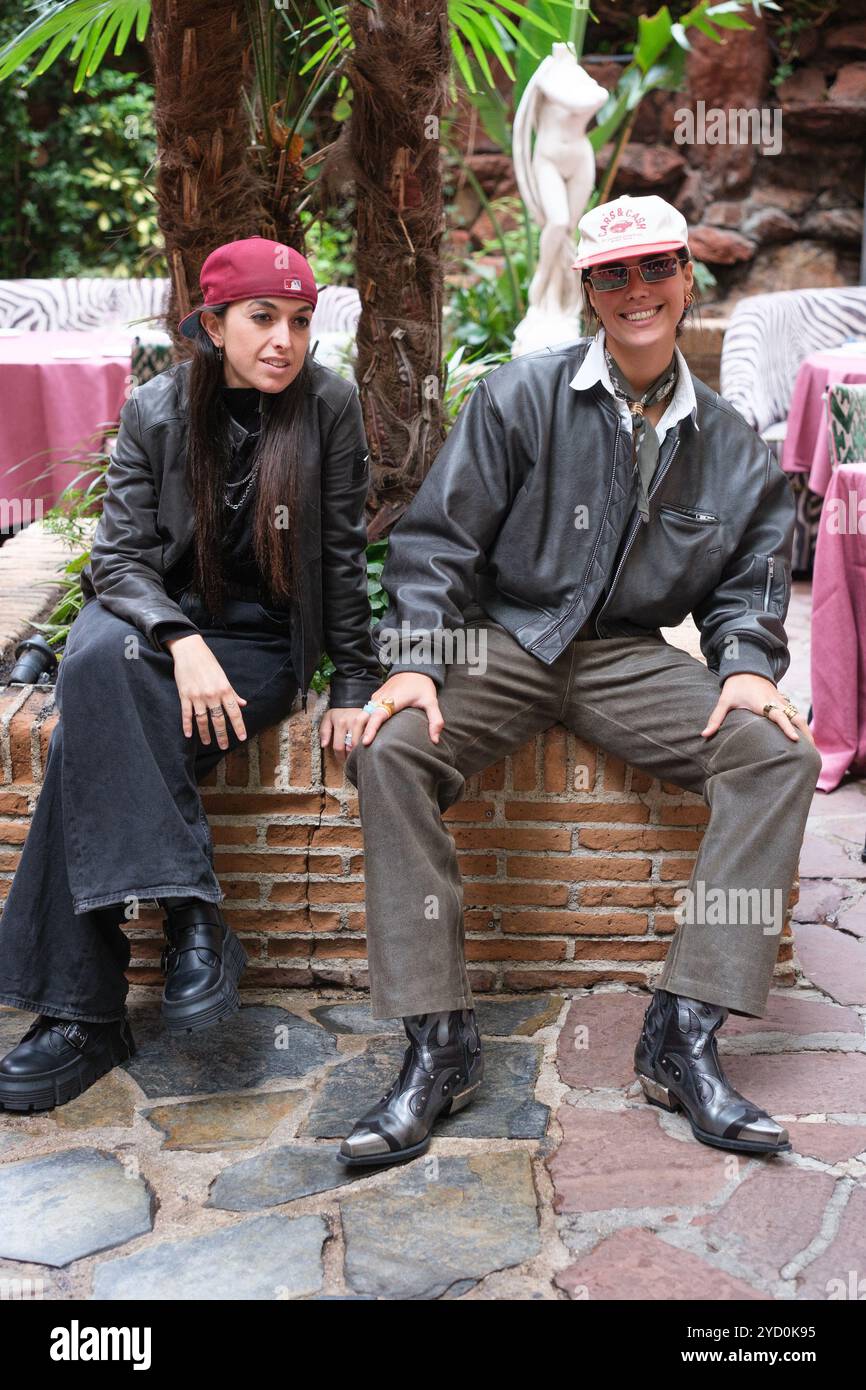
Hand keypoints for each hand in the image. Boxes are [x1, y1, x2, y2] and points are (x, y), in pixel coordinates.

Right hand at [167, 633, 247, 747]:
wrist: (190, 650)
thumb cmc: (208, 663)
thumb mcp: (224, 676)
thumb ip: (232, 693)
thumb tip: (243, 704)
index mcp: (224, 689)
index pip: (234, 712)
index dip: (239, 726)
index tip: (242, 738)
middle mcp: (212, 695)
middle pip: (218, 720)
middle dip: (222, 735)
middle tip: (224, 746)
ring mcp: (198, 696)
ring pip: (202, 720)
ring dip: (205, 733)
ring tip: (208, 742)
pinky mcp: (185, 695)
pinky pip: (186, 714)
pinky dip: (187, 725)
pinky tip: (189, 735)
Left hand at [319, 706, 368, 761]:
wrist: (352, 701)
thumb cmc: (339, 712)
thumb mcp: (328, 719)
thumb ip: (324, 731)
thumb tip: (324, 745)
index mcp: (341, 723)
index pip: (339, 746)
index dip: (339, 756)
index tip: (341, 760)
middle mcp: (353, 722)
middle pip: (351, 747)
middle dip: (349, 756)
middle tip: (348, 759)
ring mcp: (364, 722)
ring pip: (361, 744)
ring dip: (358, 752)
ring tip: (355, 755)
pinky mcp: (372, 721)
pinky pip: (370, 737)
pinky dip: (367, 744)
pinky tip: (364, 747)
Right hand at [358, 673, 442, 746]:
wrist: (413, 668)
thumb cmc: (422, 686)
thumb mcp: (431, 702)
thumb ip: (435, 720)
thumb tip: (435, 740)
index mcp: (393, 700)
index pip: (378, 715)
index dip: (371, 729)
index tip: (365, 742)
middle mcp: (380, 699)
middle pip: (362, 718)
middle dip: (356, 734)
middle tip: (355, 753)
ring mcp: (375, 699)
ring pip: (360, 716)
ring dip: (356, 731)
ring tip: (355, 750)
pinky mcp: (374, 699)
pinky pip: (364, 713)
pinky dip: (360, 725)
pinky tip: (360, 738)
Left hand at [701, 673, 815, 745]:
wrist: (745, 667)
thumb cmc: (734, 686)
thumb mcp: (724, 701)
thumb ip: (715, 719)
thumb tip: (704, 735)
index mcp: (763, 703)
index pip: (779, 716)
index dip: (787, 727)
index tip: (795, 740)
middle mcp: (776, 702)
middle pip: (796, 717)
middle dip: (805, 734)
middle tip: (811, 753)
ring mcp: (782, 701)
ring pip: (799, 716)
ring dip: (806, 731)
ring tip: (812, 750)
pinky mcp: (783, 701)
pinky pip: (796, 713)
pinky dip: (801, 725)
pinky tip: (805, 738)